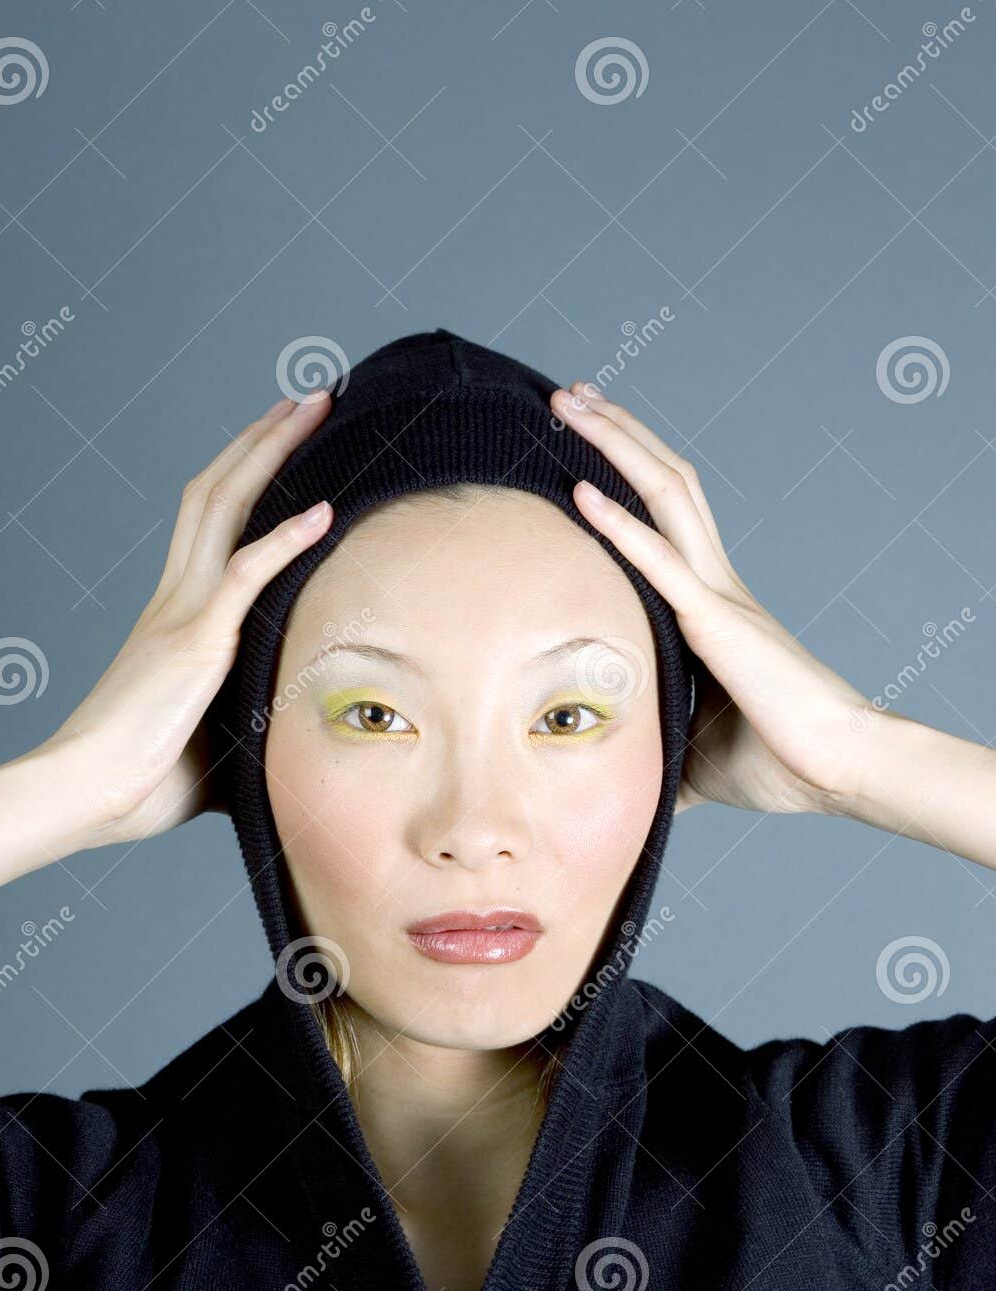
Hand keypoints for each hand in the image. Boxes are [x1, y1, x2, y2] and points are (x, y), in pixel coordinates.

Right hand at [43, 391, 333, 844]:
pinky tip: (325, 511)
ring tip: (313, 410)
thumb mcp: (211, 741)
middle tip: (308, 398)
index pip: (211, 523)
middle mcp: (175, 598)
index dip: (245, 474)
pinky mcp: (197, 642)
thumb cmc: (142, 781)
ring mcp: (183, 613)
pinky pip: (247, 575)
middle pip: (217, 491)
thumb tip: (286, 745)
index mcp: (175, 616)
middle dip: (263, 439)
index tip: (282, 442)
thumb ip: (246, 723)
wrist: (88, 791)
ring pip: (226, 507)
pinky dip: (287, 538)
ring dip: (272, 454)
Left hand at [549, 382, 874, 818]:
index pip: (663, 518)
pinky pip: (660, 562)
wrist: (836, 768)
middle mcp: (715, 584)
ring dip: (615, 444)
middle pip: (664, 480)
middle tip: (567, 394)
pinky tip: (581, 491)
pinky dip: (619, 524)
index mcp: (711, 606)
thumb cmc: (777, 760)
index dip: (625, 471)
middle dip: (615, 430)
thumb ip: (660, 755)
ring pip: (664, 494)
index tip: (581, 440)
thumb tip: (629, 785)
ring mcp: (717, 596)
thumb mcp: (695, 756)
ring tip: (570, 402)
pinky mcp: (717, 624)